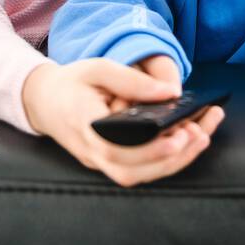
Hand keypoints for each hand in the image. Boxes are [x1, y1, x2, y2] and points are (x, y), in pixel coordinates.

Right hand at [21, 57, 224, 186]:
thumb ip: (133, 80)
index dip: (149, 149)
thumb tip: (171, 91)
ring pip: (137, 176)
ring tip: (201, 137)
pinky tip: (188, 143)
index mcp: (84, 124)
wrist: (42, 101)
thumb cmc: (72, 83)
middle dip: (169, 157)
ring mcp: (98, 161)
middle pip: (131, 170)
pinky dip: (165, 161)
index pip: (116, 148)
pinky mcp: (107, 163)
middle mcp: (91, 151)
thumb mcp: (98, 68)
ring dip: (173, 162)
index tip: (177, 136)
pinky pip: (138, 170)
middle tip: (198, 134)